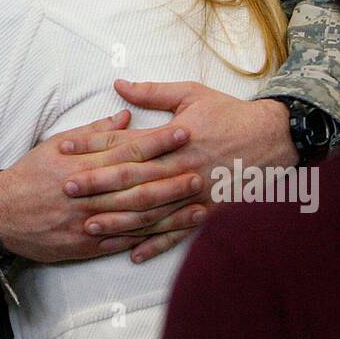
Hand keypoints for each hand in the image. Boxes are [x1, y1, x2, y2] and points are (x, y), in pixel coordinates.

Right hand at [0, 110, 203, 264]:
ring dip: (170, 208)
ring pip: (138, 215)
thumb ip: (93, 132)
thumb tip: (125, 114)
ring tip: (197, 200)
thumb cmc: (30, 174)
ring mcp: (90, 222)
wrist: (2, 215)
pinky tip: (173, 230)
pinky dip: (151, 237)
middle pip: (139, 183)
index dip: (159, 140)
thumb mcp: (56, 143)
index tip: (184, 130)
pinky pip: (125, 240)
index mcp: (83, 164)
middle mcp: (90, 193)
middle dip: (172, 175)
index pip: (128, 149)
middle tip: (202, 167)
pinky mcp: (89, 245)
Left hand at [63, 81, 294, 263]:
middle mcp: (182, 167)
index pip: (125, 143)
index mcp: (175, 138)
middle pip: (133, 179)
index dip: (93, 145)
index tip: (65, 149)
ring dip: (120, 220)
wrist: (274, 137)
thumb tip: (118, 85)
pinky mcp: (209, 211)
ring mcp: (196, 193)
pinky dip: (156, 245)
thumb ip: (153, 93)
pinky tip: (132, 253)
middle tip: (66, 190)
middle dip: (98, 185)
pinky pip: (178, 233)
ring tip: (90, 226)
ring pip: (152, 211)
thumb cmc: (229, 112)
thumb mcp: (191, 94)